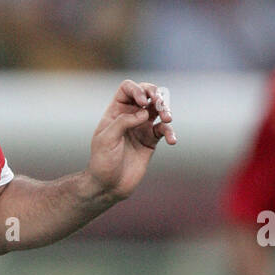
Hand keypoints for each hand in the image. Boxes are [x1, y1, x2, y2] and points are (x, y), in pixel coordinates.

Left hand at [85, 80, 175, 203]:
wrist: (109, 185)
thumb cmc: (102, 162)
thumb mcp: (107, 139)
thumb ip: (124, 121)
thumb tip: (144, 111)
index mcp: (115, 112)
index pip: (127, 88)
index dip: (137, 89)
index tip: (142, 101)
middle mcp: (129, 116)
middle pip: (147, 93)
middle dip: (156, 95)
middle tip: (159, 104)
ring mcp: (141, 127)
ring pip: (159, 109)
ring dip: (166, 110)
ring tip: (168, 119)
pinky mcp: (151, 140)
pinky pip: (164, 130)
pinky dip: (170, 133)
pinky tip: (171, 140)